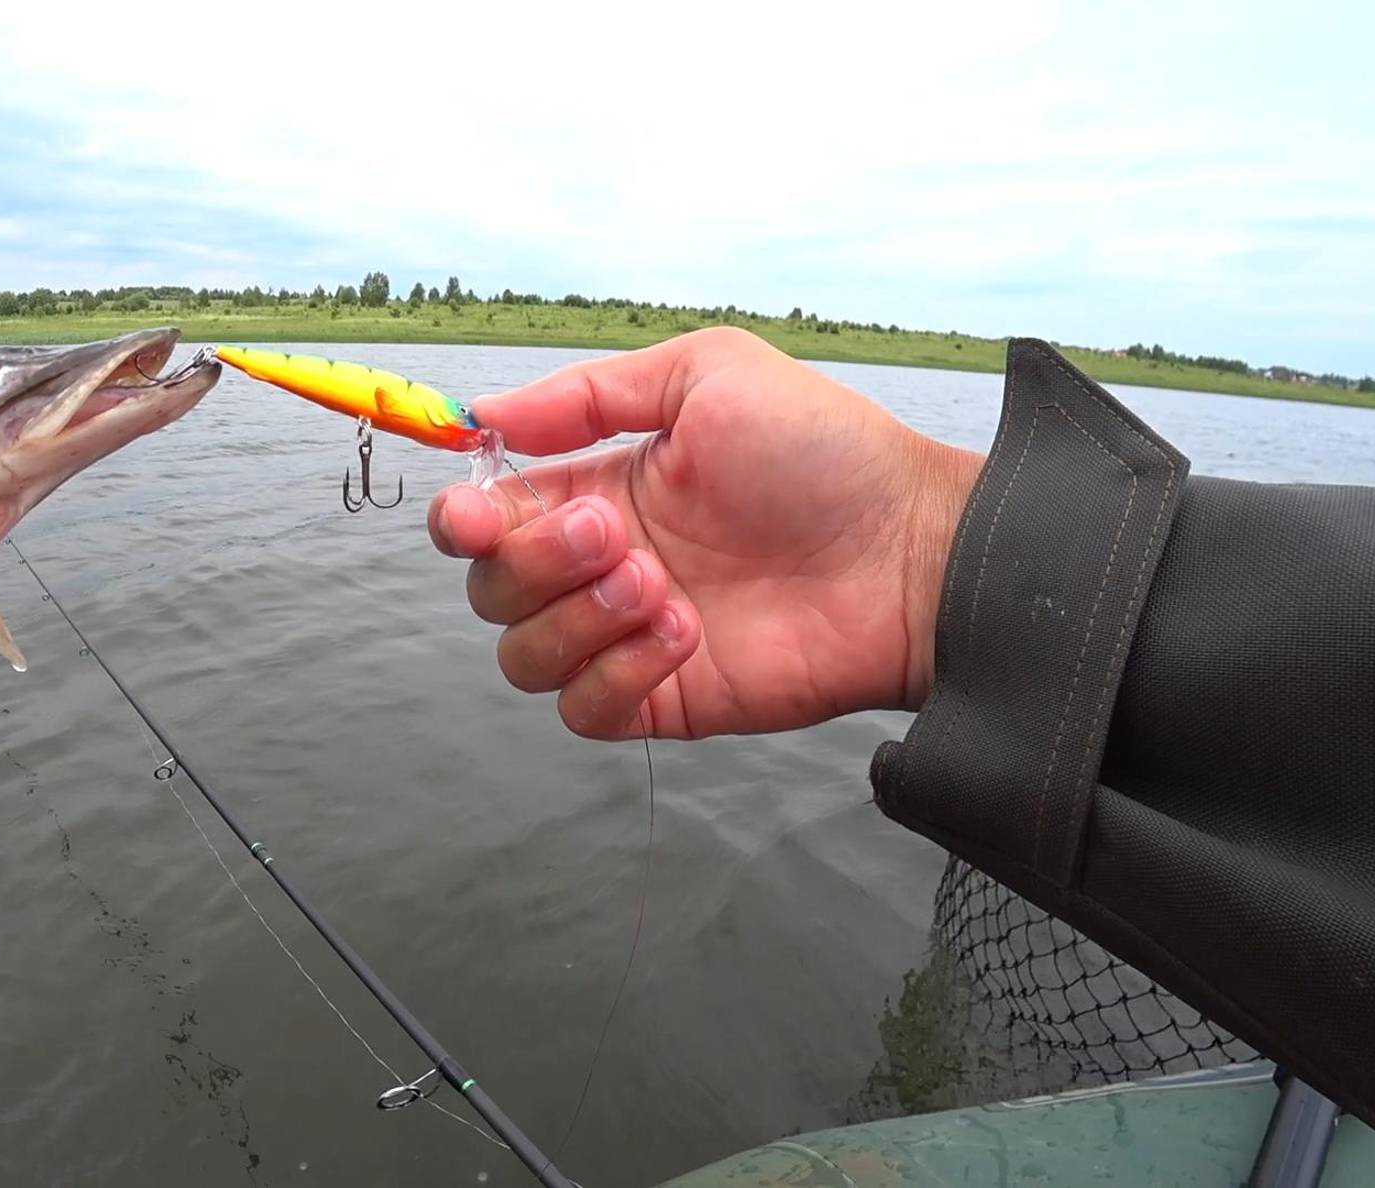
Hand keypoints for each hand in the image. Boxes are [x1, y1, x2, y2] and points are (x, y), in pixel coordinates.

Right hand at [428, 328, 982, 740]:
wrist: (910, 551)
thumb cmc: (825, 452)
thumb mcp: (707, 375)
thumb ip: (587, 393)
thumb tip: (486, 413)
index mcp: (600, 487)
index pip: (488, 518)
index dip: (464, 520)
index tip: (474, 514)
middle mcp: (603, 566)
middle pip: (492, 590)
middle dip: (536, 561)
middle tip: (618, 535)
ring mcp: (630, 638)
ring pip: (523, 657)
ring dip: (576, 618)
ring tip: (659, 586)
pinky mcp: (664, 699)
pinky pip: (583, 711)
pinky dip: (614, 673)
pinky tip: (683, 633)